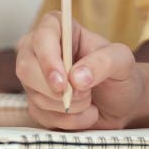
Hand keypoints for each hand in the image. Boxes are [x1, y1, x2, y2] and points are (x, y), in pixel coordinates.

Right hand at [16, 11, 141, 129]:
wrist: (121, 101)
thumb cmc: (119, 73)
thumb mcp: (122, 61)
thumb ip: (103, 63)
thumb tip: (76, 78)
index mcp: (58, 28)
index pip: (42, 37)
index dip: (49, 60)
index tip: (63, 83)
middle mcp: (39, 49)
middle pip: (27, 68)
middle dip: (58, 90)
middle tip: (85, 94)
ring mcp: (34, 77)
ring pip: (35, 96)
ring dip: (69, 107)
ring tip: (89, 100)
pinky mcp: (35, 102)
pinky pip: (42, 116)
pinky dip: (68, 121)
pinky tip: (84, 113)